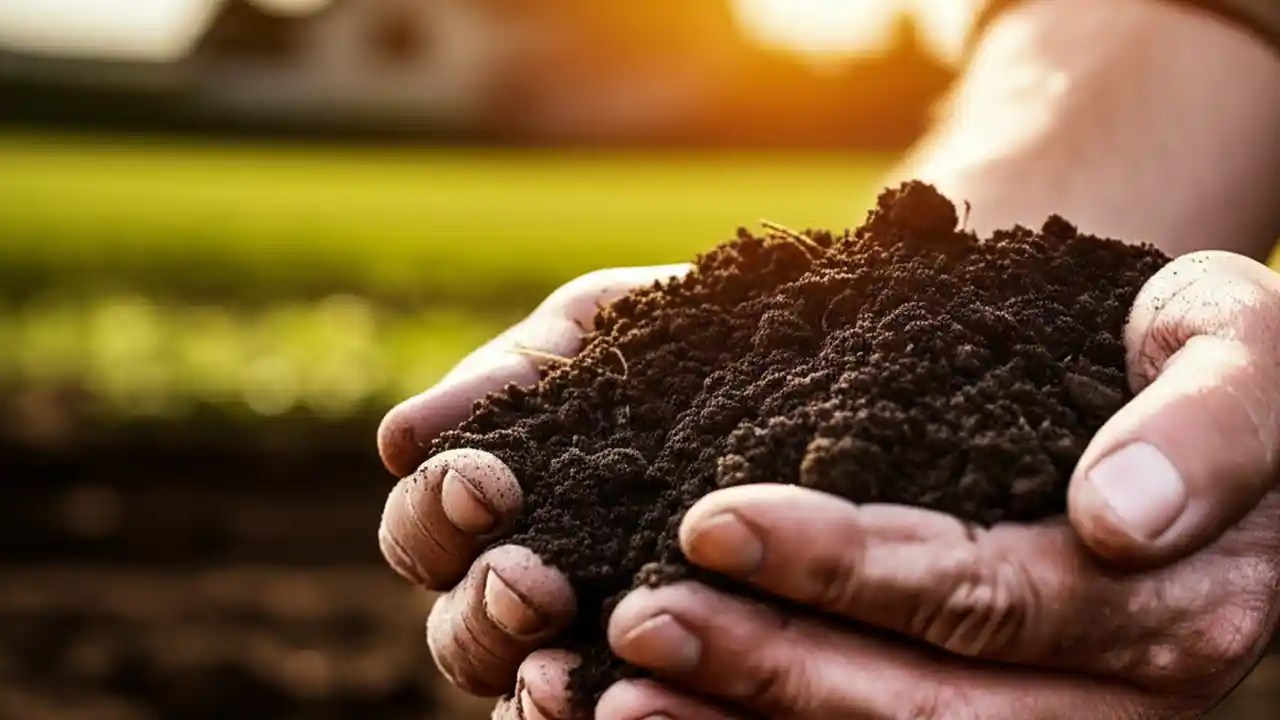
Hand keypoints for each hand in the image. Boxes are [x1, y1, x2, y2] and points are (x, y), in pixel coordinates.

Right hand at [375, 265, 688, 718]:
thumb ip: (509, 377)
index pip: (425, 533)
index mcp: (505, 504)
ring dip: (525, 677)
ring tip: (559, 666)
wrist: (820, 351)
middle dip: (481, 607)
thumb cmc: (698, 335)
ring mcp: (599, 642)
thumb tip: (397, 442)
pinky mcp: (668, 674)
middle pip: (459, 630)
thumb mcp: (604, 328)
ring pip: (517, 689)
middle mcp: (537, 586)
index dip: (435, 515)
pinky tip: (604, 704)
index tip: (485, 484)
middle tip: (529, 579)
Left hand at [599, 251, 1279, 718]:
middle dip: (766, 665)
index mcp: (1167, 614)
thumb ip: (1210, 426)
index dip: (842, 571)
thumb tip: (1123, 516)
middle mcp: (1110, 702)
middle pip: (920, 706)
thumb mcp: (1239, 348)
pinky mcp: (996, 712)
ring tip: (621, 692)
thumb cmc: (1204, 355)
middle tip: (634, 618)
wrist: (1179, 392)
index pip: (982, 601)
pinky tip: (669, 711)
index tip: (711, 523)